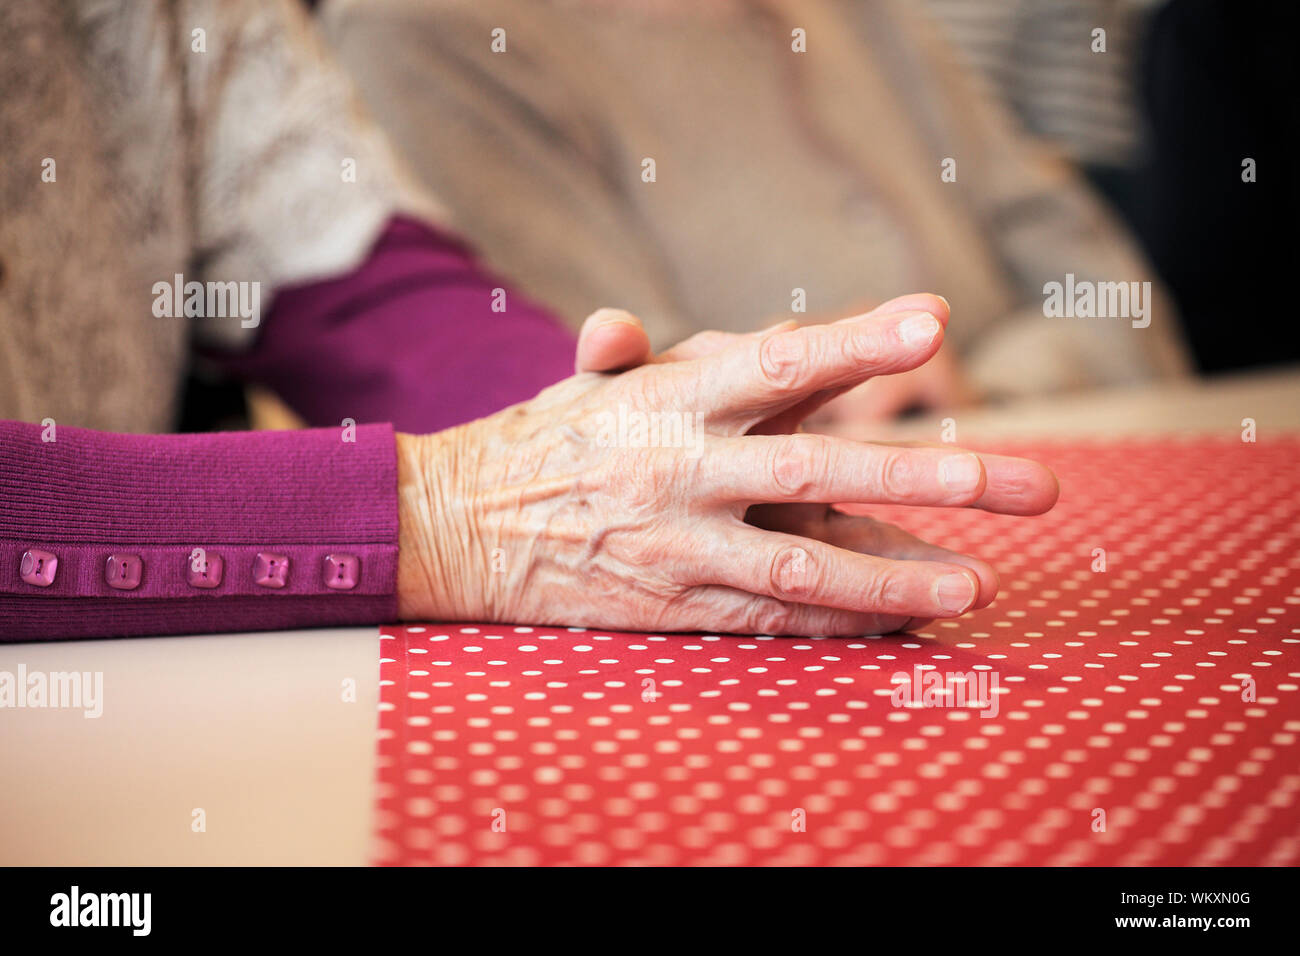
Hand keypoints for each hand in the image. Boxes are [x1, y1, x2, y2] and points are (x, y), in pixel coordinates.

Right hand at [396, 298, 1058, 635]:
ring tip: (980, 585)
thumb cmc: (543, 441)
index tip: (933, 319)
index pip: (774, 362)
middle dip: (929, 476)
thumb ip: (655, 351)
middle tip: (1031, 484)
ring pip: (804, 562)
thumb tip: (632, 322)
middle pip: (819, 468)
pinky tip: (903, 623)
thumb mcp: (594, 382)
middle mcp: (680, 470)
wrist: (456, 526)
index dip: (853, 341)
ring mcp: (678, 545)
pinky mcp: (671, 603)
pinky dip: (838, 619)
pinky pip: (767, 615)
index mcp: (667, 397)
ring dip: (899, 577)